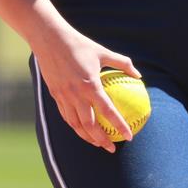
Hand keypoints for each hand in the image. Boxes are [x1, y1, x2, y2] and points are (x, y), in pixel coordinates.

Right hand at [31, 27, 140, 152]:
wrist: (49, 40)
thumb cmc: (79, 44)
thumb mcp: (103, 52)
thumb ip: (122, 63)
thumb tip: (139, 75)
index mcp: (90, 85)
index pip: (108, 111)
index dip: (119, 126)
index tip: (129, 136)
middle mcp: (76, 94)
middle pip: (90, 125)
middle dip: (102, 140)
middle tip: (112, 147)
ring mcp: (64, 96)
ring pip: (76, 124)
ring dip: (87, 137)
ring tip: (97, 143)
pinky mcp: (55, 95)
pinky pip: (66, 115)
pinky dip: (74, 125)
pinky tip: (81, 129)